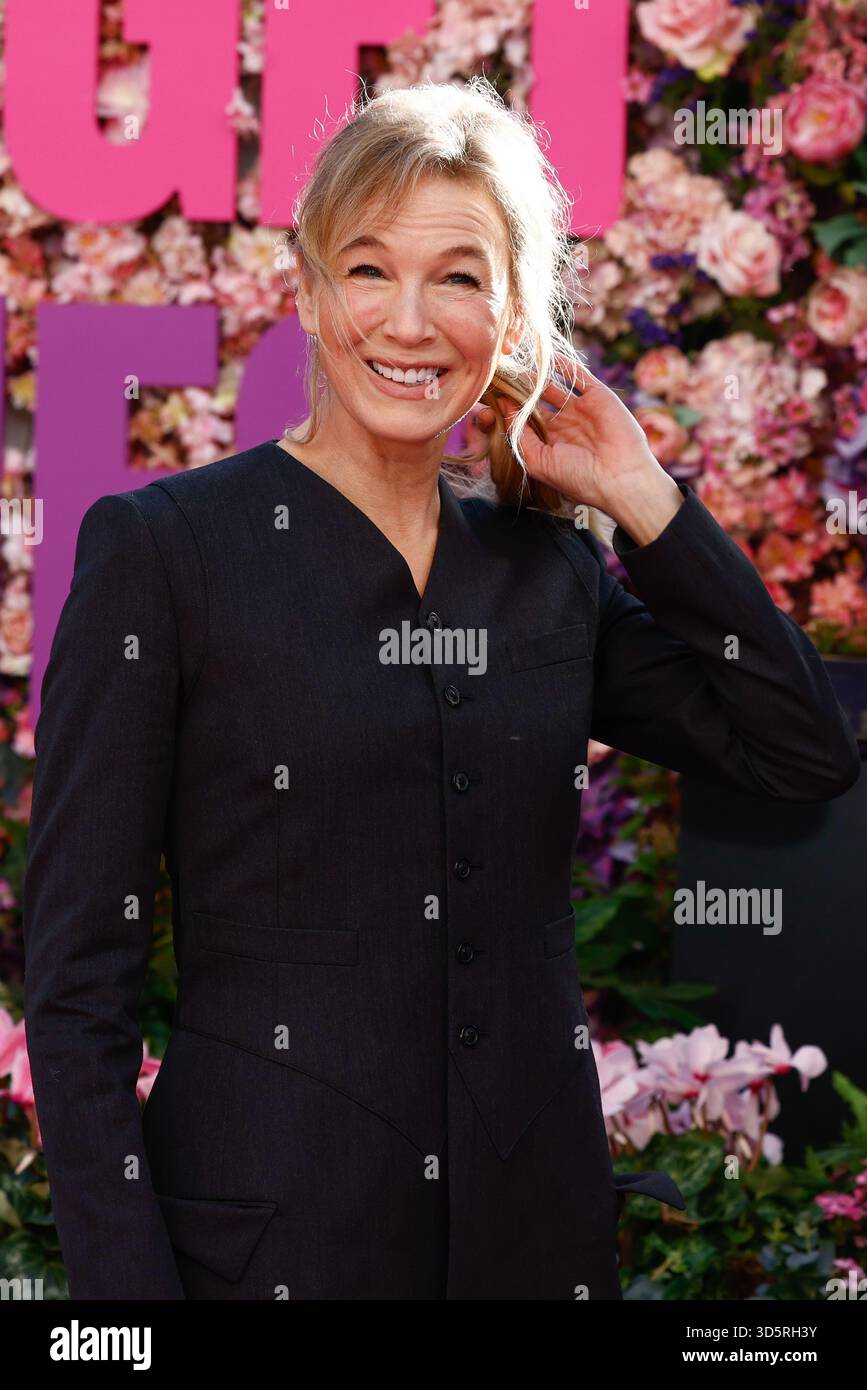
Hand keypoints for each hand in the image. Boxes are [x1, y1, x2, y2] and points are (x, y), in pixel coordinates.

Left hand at [475, 356, 683, 543]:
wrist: (618, 477)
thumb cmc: (577, 477)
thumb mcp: (538, 461)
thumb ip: (519, 436)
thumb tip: (503, 409)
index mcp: (549, 442)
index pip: (523, 419)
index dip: (507, 407)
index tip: (488, 394)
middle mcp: (564, 424)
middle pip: (536, 400)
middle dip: (518, 388)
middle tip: (499, 372)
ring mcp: (581, 409)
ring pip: (554, 385)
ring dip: (537, 374)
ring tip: (518, 362)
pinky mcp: (598, 397)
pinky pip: (579, 376)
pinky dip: (564, 365)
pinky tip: (546, 357)